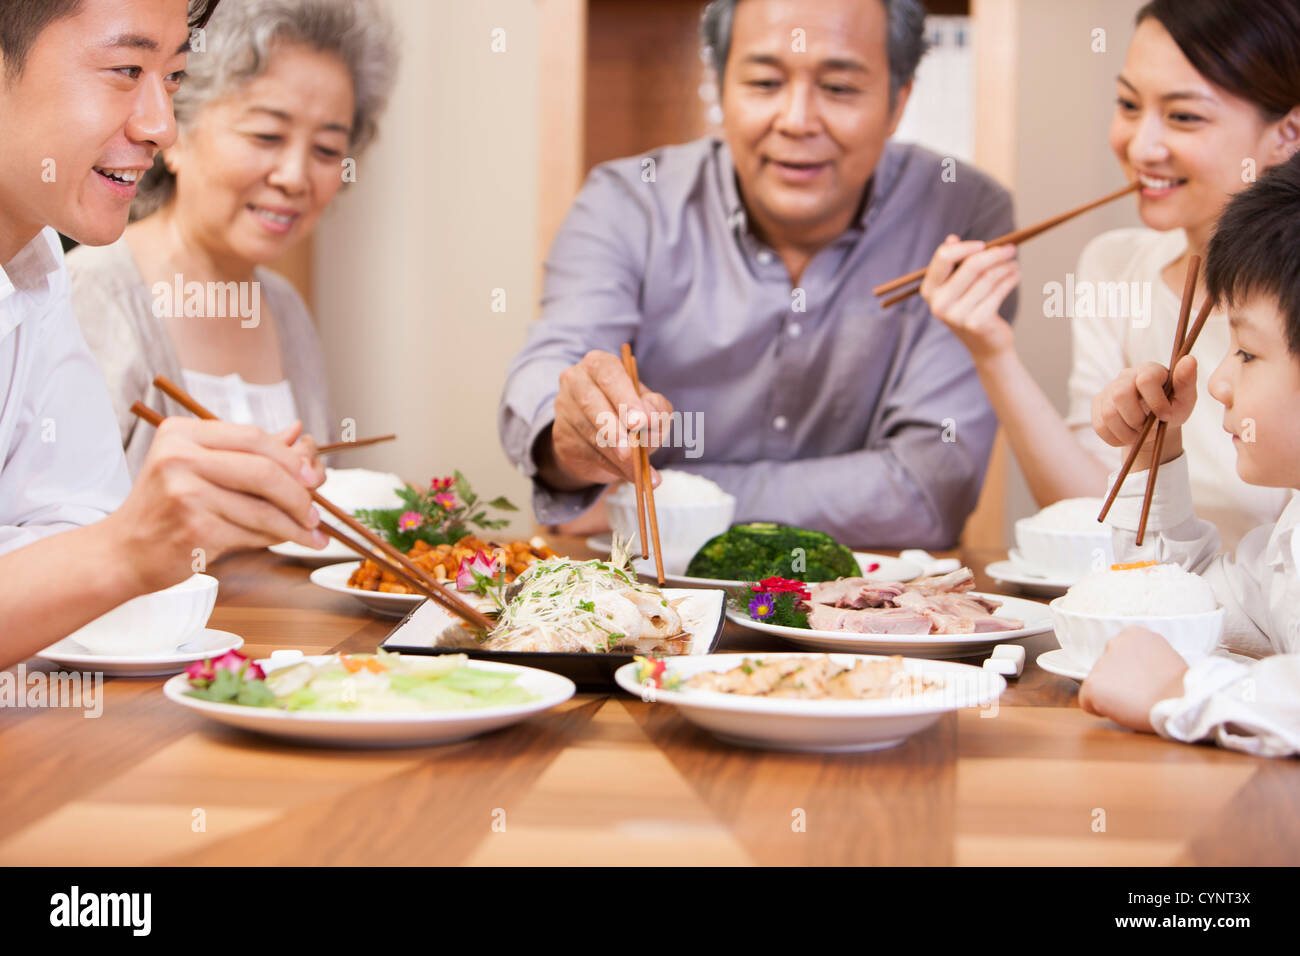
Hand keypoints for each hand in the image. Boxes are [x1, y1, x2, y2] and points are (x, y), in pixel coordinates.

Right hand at [105, 417, 326, 591]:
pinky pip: (252, 533)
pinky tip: (287, 541)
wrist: (125, 551)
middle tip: (316, 511)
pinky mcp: (194, 528)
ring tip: (311, 532)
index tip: (313, 475)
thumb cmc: (168, 507)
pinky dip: (275, 539)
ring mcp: (185, 493)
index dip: (291, 457)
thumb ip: (248, 452)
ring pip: (262, 508)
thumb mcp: (199, 467)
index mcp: (182, 433)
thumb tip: (301, 435)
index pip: (253, 437)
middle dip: (300, 494)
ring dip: (295, 524)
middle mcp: (179, 457)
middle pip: (264, 470)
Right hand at [540, 349, 673, 490]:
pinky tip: (629, 475)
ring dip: (616, 456)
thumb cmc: (631, 414)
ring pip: (590, 433)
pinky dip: (611, 467)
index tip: (641, 421)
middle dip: (614, 429)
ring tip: (638, 470)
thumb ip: (658, 408)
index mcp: (600, 364)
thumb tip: (652, 415)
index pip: (610, 375)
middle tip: (632, 451)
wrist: (602, 438)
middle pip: (592, 402)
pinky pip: (586, 453)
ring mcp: (564, 407)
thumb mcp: (652, 408)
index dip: (626, 399)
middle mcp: (576, 380)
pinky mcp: (561, 435)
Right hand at [917, 235, 1019, 361]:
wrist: (985, 344)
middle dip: (994, 254)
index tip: (983, 245)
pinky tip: (1016, 276)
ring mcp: (956, 315)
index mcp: (929, 290)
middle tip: (1011, 248)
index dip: (965, 247)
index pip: (944, 257)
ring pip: (988, 278)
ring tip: (1013, 264)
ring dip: (1005, 267)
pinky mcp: (976, 323)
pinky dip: (1010, 280)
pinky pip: (998, 292)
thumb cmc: (971, 307)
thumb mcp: (958, 286)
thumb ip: (953, 263)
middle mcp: (938, 304)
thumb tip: (951, 238)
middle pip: (971, 265)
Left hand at [1078, 627, 1188, 732]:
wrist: (1181, 701)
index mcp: (1133, 634)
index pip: (1119, 655)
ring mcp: (1101, 663)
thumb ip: (1142, 657)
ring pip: (1097, 684)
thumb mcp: (1163, 657)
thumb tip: (1133, 670)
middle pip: (1105, 669)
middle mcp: (1113, 643)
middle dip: (1117, 682)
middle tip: (1140, 693)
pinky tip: (1122, 709)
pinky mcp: (1093, 684)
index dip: (1129, 674)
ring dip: (1110, 695)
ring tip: (1136, 701)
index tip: (1145, 681)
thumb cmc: (1179, 686)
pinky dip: (1099, 709)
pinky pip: (1086, 701)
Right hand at [1092, 355, 1196, 460]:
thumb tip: (1189, 359)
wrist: (1154, 423)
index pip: (1145, 380)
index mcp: (1148, 369)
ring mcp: (1108, 389)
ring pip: (1108, 414)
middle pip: (1120, 395)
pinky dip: (1115, 438)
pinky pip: (1100, 426)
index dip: (1156, 402)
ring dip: (1127, 433)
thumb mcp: (1185, 398)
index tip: (1166, 416)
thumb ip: (1187, 380)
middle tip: (1148, 427)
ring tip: (1139, 435)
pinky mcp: (1098, 404)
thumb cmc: (1172, 407)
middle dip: (1136, 419)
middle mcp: (1125, 376)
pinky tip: (1127, 436)